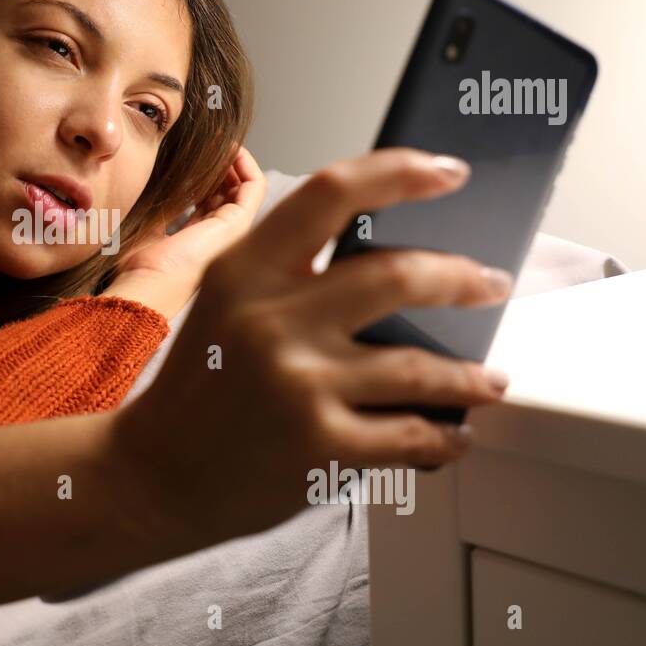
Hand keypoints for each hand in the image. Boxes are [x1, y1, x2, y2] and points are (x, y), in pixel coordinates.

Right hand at [110, 146, 513, 547]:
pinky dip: (446, 437)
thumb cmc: (199, 387)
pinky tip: (453, 434)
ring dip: (471, 375)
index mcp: (245, 271)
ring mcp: (298, 385)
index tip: (448, 171)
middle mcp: (271, 320)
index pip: (333, 192)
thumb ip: (291, 273)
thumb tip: (399, 256)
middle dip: (463, 278)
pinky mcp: (320, 446)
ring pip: (422, 368)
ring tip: (488, 378)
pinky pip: (412, 435)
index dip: (401, 172)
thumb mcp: (226, 305)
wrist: (155, 474)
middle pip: (399, 275)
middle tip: (489, 284)